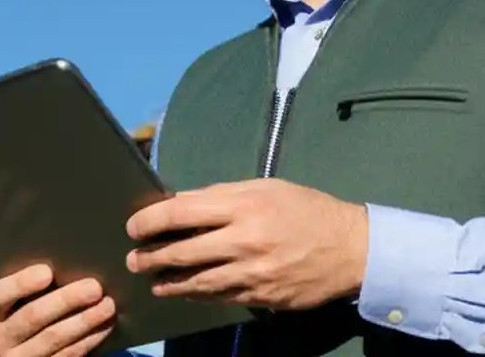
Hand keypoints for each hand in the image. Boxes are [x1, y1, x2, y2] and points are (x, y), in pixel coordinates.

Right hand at [0, 264, 116, 356]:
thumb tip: (66, 254)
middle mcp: (1, 338)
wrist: (19, 350)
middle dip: (66, 300)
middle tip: (94, 287)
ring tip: (108, 305)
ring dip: (85, 321)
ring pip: (54, 338)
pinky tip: (107, 324)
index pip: (0, 295)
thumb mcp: (20, 297)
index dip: (22, 283)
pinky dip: (91, 338)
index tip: (47, 272)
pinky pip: (69, 355)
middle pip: (32, 317)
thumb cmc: (25, 309)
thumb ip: (33, 280)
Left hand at [124, 178, 367, 310]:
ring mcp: (251, 273)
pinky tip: (183, 292)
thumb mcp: (266, 187)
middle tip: (133, 259)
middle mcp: (243, 240)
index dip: (150, 220)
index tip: (134, 227)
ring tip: (152, 281)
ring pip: (196, 282)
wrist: (351, 248)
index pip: (181, 212)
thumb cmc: (306, 209)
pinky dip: (196, 294)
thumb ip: (223, 196)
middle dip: (150, 257)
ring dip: (167, 283)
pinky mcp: (259, 297)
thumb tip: (182, 202)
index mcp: (243, 205)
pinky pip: (218, 297)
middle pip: (182, 252)